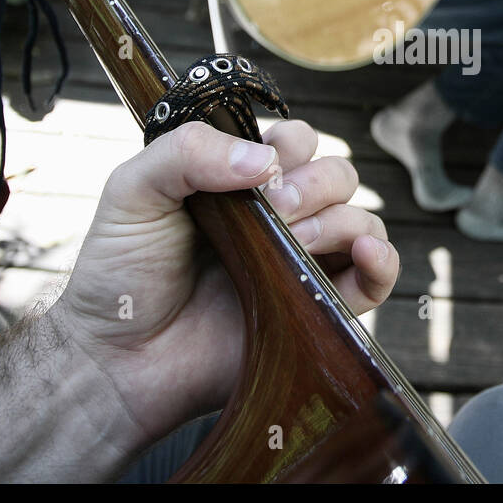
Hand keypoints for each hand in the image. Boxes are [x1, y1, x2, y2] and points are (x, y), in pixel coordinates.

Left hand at [50, 119, 397, 447]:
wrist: (120, 360)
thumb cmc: (119, 275)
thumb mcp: (134, 192)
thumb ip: (186, 152)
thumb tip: (264, 160)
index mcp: (241, 182)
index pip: (296, 141)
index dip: (289, 146)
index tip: (260, 173)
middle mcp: (280, 218)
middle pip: (337, 175)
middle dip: (314, 185)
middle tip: (276, 212)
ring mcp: (301, 264)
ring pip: (361, 218)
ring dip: (339, 221)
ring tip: (297, 244)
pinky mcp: (319, 311)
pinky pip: (375, 279)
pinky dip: (382, 260)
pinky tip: (366, 255)